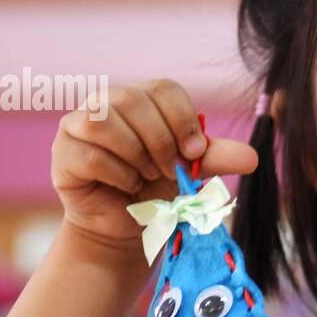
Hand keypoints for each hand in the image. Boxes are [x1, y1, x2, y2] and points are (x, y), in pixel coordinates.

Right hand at [50, 79, 257, 256]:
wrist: (129, 227)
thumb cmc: (159, 192)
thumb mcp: (192, 173)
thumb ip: (216, 160)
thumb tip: (253, 157)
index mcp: (143, 99)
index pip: (163, 88)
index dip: (182, 119)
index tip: (195, 153)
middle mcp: (107, 103)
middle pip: (132, 100)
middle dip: (159, 140)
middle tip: (168, 171)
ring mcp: (79, 124)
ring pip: (104, 122)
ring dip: (135, 155)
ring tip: (146, 177)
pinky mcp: (63, 153)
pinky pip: (91, 155)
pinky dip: (118, 175)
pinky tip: (126, 186)